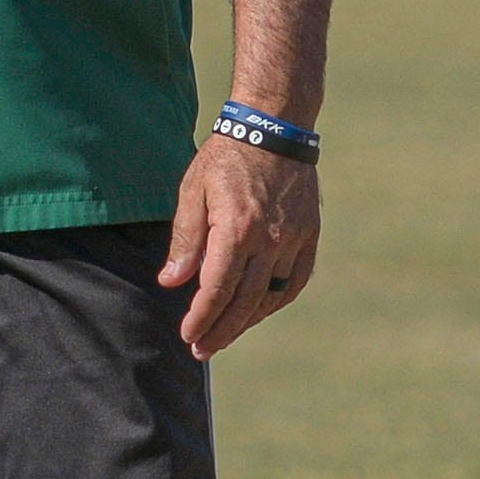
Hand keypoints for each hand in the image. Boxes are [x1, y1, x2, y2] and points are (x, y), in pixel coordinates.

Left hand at [158, 129, 320, 362]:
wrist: (274, 127)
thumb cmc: (225, 157)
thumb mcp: (193, 190)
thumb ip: (184, 239)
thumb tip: (171, 282)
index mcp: (237, 228)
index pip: (218, 288)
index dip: (202, 317)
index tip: (188, 336)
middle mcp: (269, 238)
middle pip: (245, 301)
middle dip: (221, 330)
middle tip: (202, 350)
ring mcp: (294, 237)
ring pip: (272, 295)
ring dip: (248, 321)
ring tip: (225, 334)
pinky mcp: (309, 233)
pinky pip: (296, 279)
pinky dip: (277, 300)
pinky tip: (260, 311)